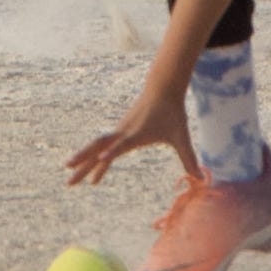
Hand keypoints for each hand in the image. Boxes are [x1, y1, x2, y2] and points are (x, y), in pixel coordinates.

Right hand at [66, 83, 198, 185]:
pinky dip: (92, 156)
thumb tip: (201, 179)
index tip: (101, 161)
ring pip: (96, 146)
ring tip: (68, 175)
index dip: (112, 153)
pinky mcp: (119, 130)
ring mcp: (119, 130)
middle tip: (69, 181)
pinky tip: (91, 169)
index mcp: (137, 133)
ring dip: (82, 160)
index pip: (122, 145)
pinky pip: (102, 145)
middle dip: (84, 164)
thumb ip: (188, 158)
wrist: (162, 88)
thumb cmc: (172, 113)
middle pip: (99, 148)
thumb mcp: (181, 137)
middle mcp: (124, 132)